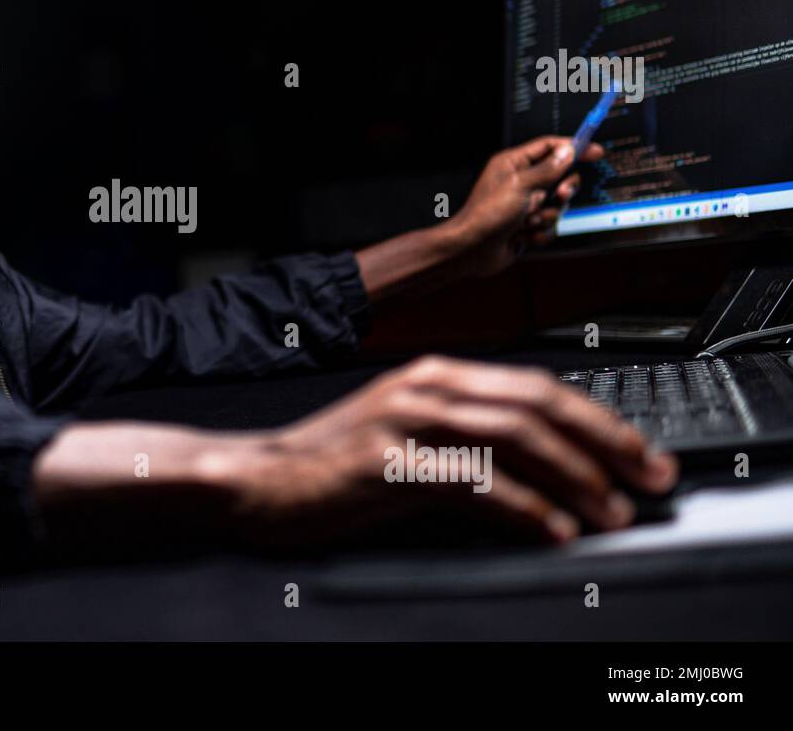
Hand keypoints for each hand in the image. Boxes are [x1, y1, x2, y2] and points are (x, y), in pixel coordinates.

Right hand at [229, 355, 677, 547]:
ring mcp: (402, 422)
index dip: (596, 417)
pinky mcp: (385, 464)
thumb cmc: (329, 462)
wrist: (255, 477)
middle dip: (604, 442)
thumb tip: (543, 464)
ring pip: (513, 438)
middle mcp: (423, 388)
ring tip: (611, 510)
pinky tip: (552, 530)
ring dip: (575, 478)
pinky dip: (523, 508)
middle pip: (537, 404)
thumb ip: (463, 434)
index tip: (638, 451)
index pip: (535, 385)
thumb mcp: (402, 432)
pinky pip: (472, 482)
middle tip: (649, 476)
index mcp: (433, 375)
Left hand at [445, 136, 603, 277]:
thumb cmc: (486, 215)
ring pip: (557, 206)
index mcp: (514, 164)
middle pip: (560, 178)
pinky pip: (549, 226)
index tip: (595, 152)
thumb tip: (568, 150)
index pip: (549, 147)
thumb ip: (548, 168)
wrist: (472, 250)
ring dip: (545, 217)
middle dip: (562, 191)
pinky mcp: (527, 226)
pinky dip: (538, 233)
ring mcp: (524, 205)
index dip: (573, 148)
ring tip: (525, 222)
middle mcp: (520, 182)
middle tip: (557, 195)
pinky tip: (521, 236)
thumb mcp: (521, 185)